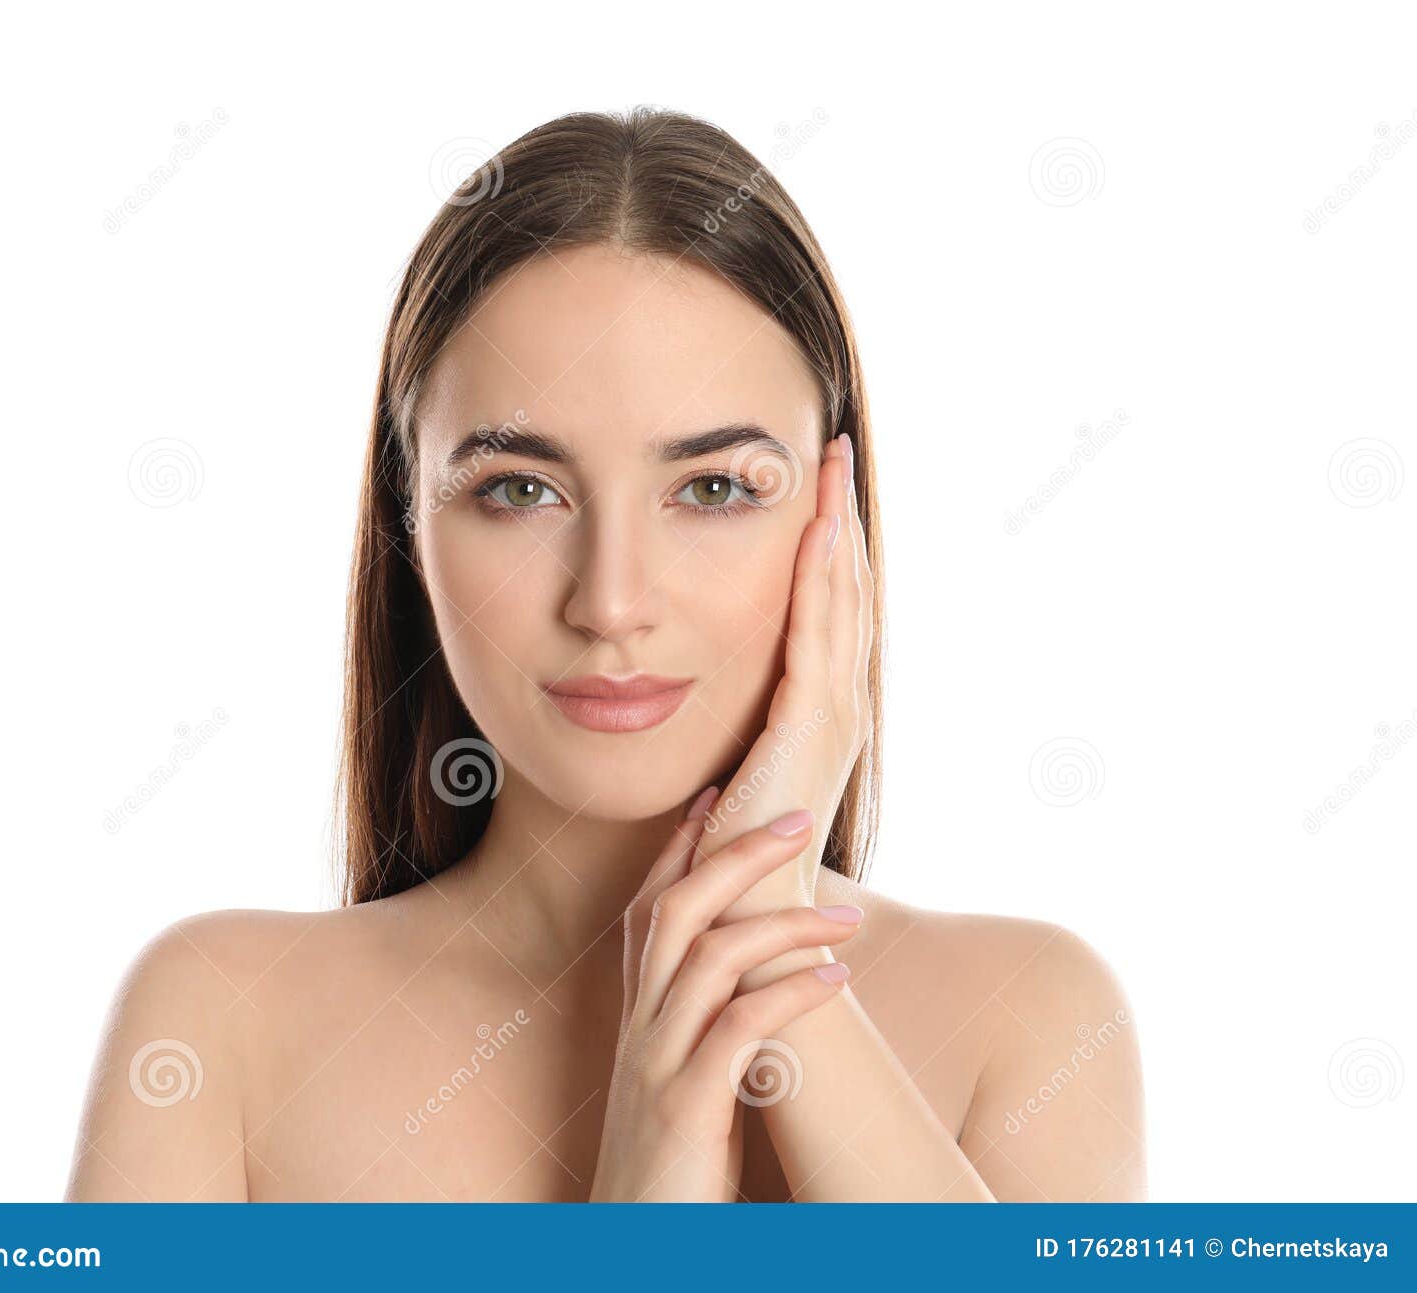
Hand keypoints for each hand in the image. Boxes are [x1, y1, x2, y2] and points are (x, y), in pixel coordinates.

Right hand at [587, 788, 861, 1201]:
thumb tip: (758, 990)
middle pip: (675, 909)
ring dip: (784, 922)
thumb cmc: (673, 1171)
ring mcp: (656, 1065)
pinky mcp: (685, 1109)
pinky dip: (791, 993)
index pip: (648, 909)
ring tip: (851, 915)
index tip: (717, 796)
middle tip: (798, 819)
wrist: (636, 1250)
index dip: (680, 848)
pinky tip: (838, 980)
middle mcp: (638, 1029)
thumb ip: (708, 1034)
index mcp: (637, 1019)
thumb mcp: (684, 1087)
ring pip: (709, 957)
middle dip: (735, 854)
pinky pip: (740, 1030)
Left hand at [697, 434, 874, 935]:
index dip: (824, 544)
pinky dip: (821, 579)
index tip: (813, 486)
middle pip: (845, 588)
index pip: (828, 607)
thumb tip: (678, 684)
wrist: (752, 918)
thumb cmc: (734, 854)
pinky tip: (815, 530)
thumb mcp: (731, 765)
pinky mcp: (810, 726)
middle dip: (838, 515)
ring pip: (840, 598)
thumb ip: (726, 725)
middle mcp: (839, 703)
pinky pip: (818, 634)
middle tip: (830, 449)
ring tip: (829, 464)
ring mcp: (833, 713)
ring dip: (835, 527)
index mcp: (820, 709)